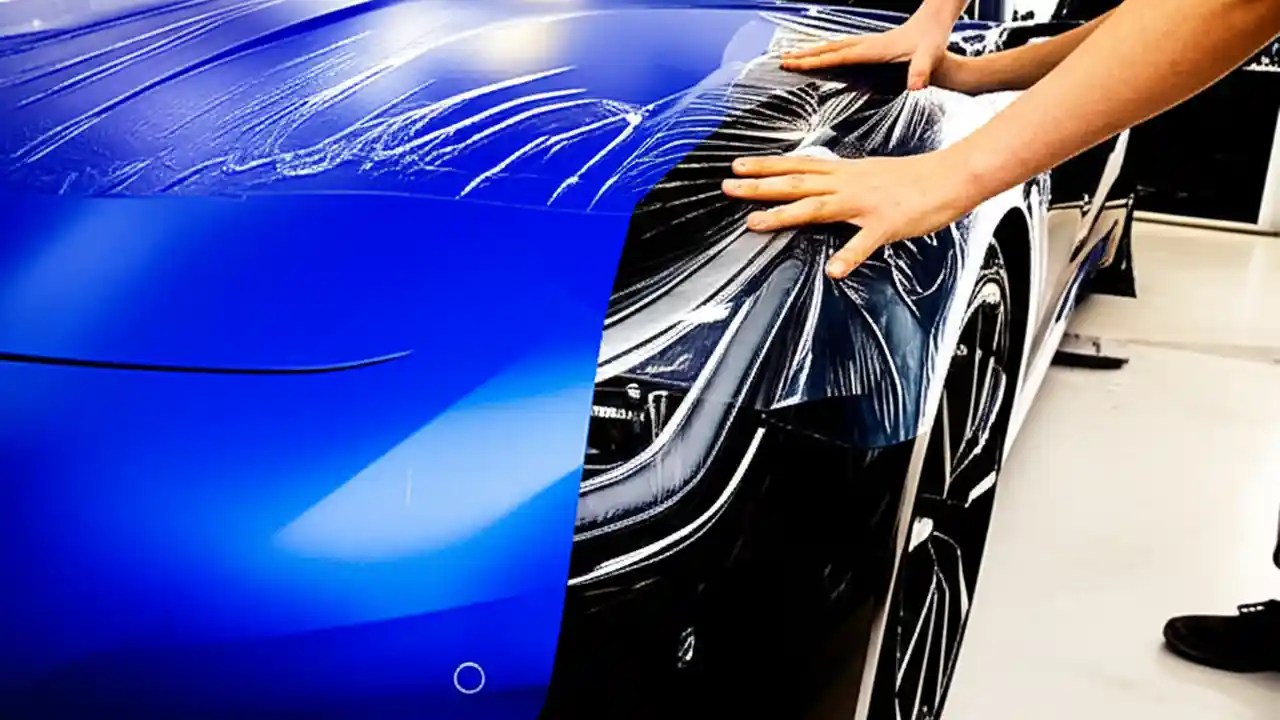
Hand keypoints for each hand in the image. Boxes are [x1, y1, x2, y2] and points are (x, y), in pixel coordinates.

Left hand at [721, 152, 980, 278]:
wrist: (953, 175)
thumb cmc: (916, 178)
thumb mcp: (872, 174)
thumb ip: (845, 182)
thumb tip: (823, 187)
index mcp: (847, 172)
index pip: (799, 165)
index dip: (767, 166)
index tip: (737, 165)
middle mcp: (850, 184)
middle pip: (797, 183)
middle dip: (761, 185)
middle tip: (727, 186)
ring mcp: (866, 204)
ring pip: (818, 207)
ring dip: (785, 214)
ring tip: (755, 223)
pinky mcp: (887, 224)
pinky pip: (865, 243)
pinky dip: (850, 257)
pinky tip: (833, 271)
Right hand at [781, 17, 957, 89]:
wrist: (937, 20)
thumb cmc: (933, 39)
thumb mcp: (930, 56)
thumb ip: (921, 71)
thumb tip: (915, 86)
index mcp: (872, 49)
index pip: (836, 56)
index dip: (813, 61)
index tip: (792, 64)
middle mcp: (866, 44)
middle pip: (827, 49)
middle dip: (804, 55)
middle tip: (782, 60)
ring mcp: (867, 43)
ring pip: (832, 47)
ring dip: (812, 51)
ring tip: (793, 56)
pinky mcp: (871, 45)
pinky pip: (841, 48)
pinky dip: (826, 51)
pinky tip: (823, 56)